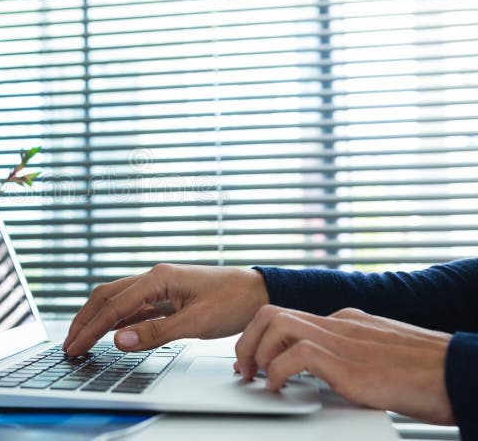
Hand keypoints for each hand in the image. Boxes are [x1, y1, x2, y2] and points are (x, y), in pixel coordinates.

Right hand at [62, 263, 268, 355]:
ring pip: (117, 300)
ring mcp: (159, 286)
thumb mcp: (196, 322)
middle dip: (85, 320)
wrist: (257, 292)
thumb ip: (156, 333)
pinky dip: (116, 320)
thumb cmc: (233, 301)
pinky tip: (108, 333)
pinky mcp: (165, 296)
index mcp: (158, 278)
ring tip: (81, 339)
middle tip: (69, 344)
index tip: (75, 345)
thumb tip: (119, 341)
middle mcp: (154, 278)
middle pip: (107, 296)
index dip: (91, 327)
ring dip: (97, 319)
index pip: (115, 305)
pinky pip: (133, 307)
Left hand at [234, 305, 453, 424]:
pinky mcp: (347, 363)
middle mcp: (339, 324)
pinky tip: (280, 388)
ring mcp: (342, 339)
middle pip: (273, 313)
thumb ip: (351, 356)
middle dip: (249, 340)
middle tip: (244, 369)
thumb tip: (328, 371)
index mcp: (346, 322)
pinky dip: (277, 371)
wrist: (459, 373)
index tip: (254, 361)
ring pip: (277, 323)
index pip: (290, 317)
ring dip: (257, 352)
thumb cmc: (427, 372)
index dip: (263, 339)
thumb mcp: (380, 357)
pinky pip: (295, 355)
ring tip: (258, 378)